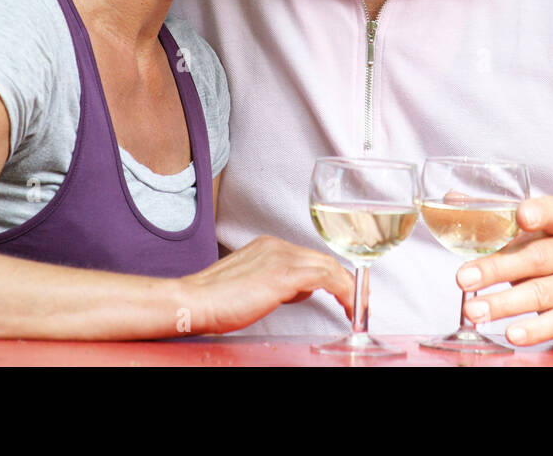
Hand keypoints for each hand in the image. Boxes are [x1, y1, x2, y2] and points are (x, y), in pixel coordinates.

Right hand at [181, 236, 354, 333]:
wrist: (193, 302)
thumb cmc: (214, 301)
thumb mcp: (251, 286)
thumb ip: (275, 282)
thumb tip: (297, 290)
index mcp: (268, 246)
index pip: (311, 257)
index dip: (332, 276)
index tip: (343, 294)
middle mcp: (277, 245)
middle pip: (325, 259)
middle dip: (346, 281)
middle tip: (359, 302)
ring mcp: (281, 257)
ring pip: (330, 266)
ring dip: (350, 288)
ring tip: (359, 307)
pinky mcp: (284, 274)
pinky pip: (328, 278)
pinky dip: (345, 292)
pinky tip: (350, 307)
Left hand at [455, 196, 552, 345]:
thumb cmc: (549, 257)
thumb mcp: (530, 235)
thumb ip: (494, 217)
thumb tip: (453, 197)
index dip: (540, 212)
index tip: (520, 216)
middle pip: (536, 258)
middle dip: (496, 268)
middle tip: (463, 278)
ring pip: (540, 293)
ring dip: (503, 303)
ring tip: (473, 310)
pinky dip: (533, 330)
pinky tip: (512, 333)